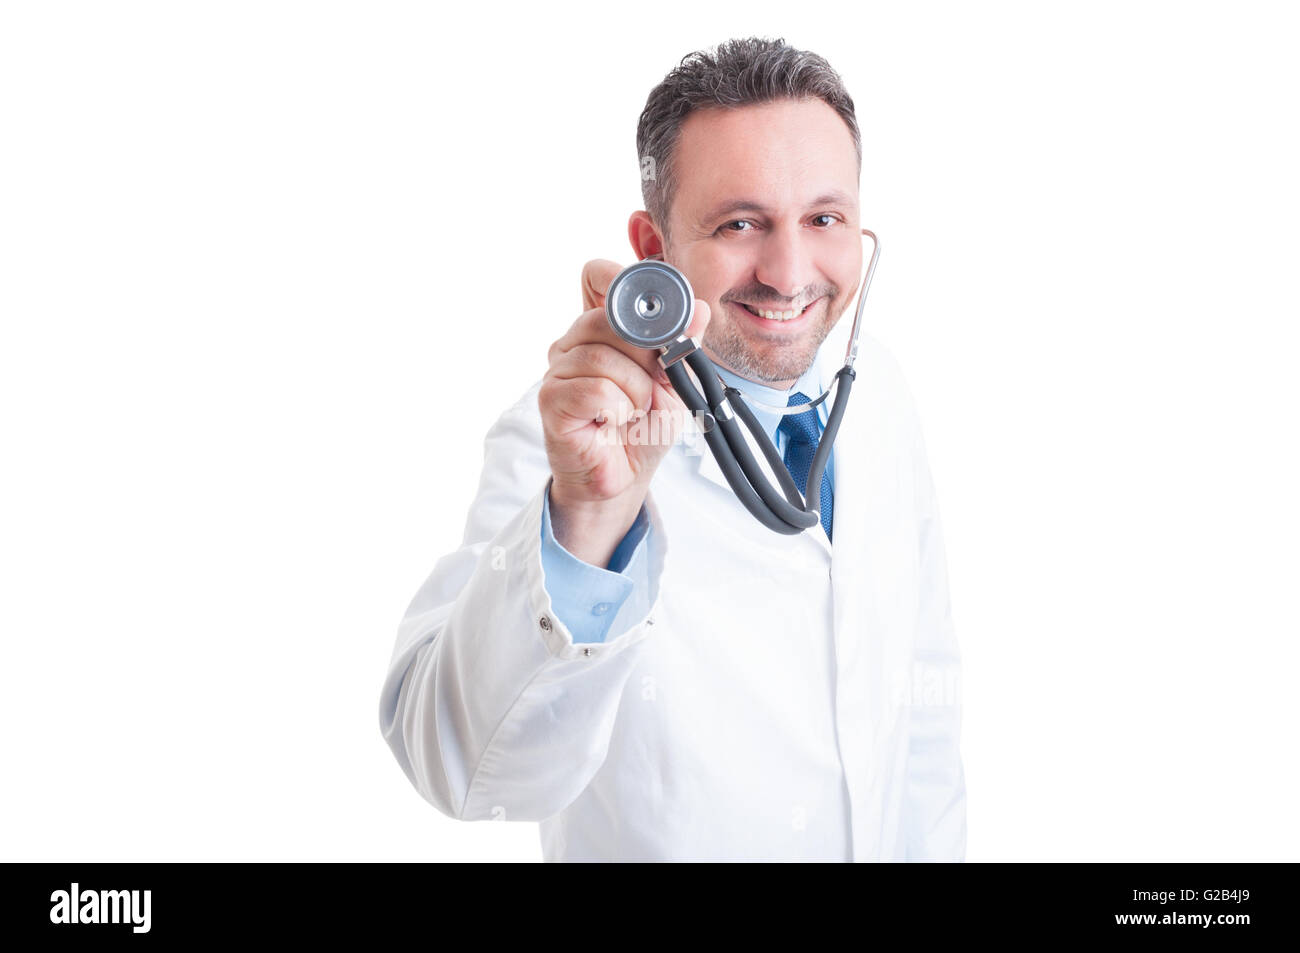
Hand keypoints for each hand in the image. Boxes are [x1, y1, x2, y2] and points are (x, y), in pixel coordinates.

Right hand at [538, 258, 710, 562]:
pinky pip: (595, 390)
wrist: (623, 478)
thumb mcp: (674, 380)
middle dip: (645, 354)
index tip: (656, 316)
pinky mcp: (551, 401)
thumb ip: (684, 343)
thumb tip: (700, 308)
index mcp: (599, 327)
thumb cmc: (642, 427)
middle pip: (607, 318)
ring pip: (604, 358)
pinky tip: (614, 422)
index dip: (622, 282)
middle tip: (652, 385)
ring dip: (635, 391)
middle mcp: (571, 342)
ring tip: (633, 411)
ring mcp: (557, 370)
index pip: (596, 275)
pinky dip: (618, 409)